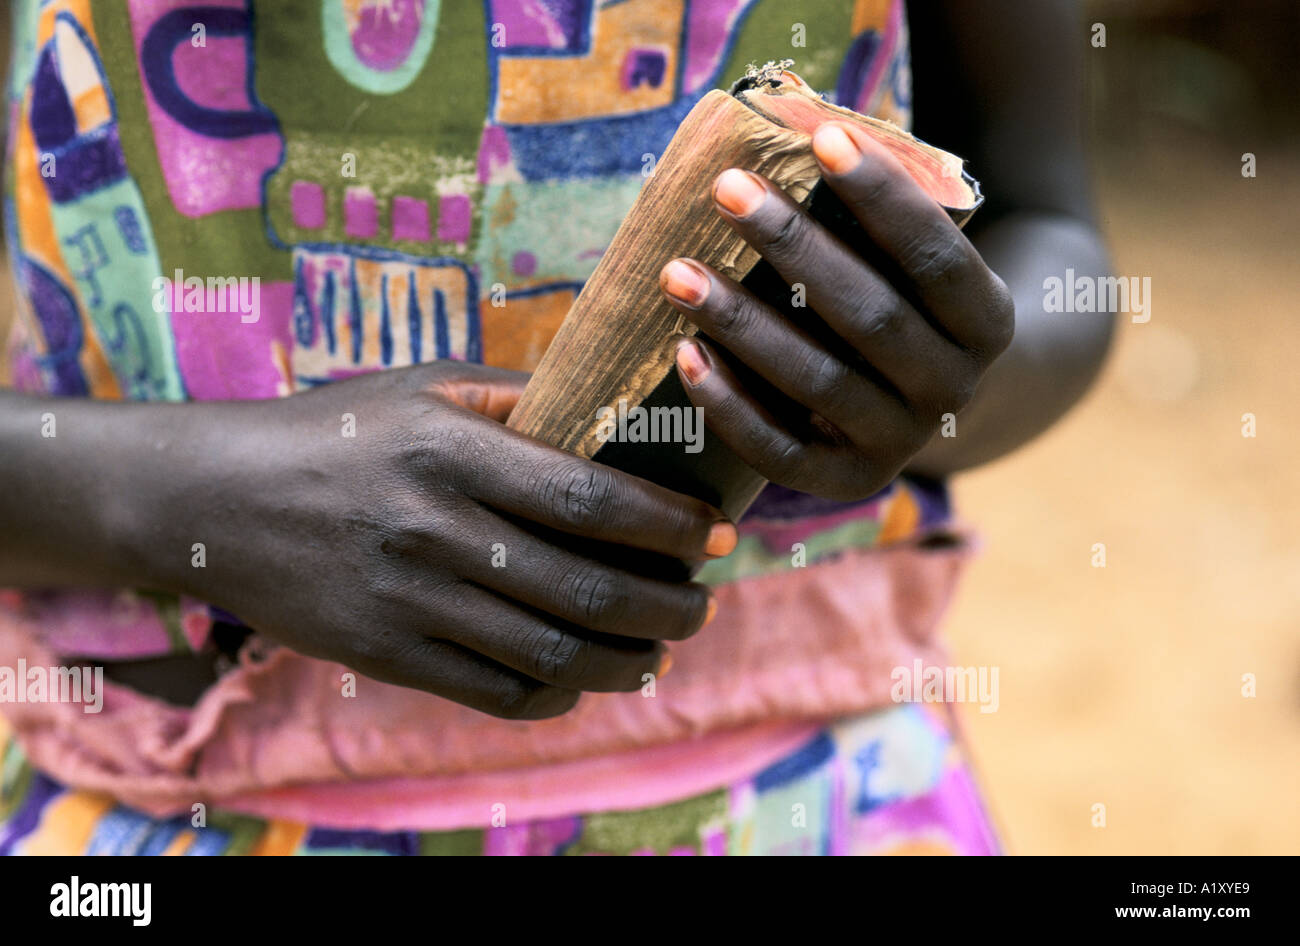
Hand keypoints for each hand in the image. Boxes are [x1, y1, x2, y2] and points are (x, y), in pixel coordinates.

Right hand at [127, 362, 734, 717]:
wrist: (215, 499)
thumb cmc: (336, 430)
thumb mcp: (424, 387)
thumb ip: (520, 399)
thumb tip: (621, 418)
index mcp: (452, 449)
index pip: (591, 497)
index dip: (669, 524)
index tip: (717, 534)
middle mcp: (433, 528)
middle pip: (586, 588)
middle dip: (669, 604)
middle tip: (703, 601)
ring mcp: (407, 600)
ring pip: (550, 654)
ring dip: (628, 661)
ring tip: (663, 650)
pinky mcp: (384, 654)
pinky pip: (494, 692)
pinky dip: (557, 696)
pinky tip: (586, 681)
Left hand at [658, 121, 1014, 500]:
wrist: (921, 403)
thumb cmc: (899, 302)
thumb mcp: (909, 266)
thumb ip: (873, 223)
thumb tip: (793, 131)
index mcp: (987, 323)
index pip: (937, 256)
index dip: (883, 198)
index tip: (822, 137)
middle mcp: (954, 389)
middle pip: (870, 316)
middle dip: (794, 247)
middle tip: (727, 190)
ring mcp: (902, 441)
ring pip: (818, 381)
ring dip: (743, 322)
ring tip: (677, 273)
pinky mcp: (846, 481)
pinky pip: (781, 450)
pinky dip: (730, 404)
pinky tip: (686, 353)